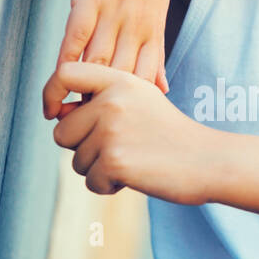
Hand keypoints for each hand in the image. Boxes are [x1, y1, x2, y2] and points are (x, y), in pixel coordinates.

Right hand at [42, 0, 171, 120]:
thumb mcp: (156, 12)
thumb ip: (155, 53)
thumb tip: (162, 90)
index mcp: (152, 33)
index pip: (142, 85)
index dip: (127, 111)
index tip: (113, 133)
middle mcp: (135, 27)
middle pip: (119, 81)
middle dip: (101, 110)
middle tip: (81, 136)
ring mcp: (113, 11)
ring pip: (97, 64)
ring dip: (79, 94)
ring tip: (61, 118)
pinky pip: (77, 35)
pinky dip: (68, 61)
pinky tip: (58, 82)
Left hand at [52, 61, 215, 204]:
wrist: (208, 160)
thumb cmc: (171, 135)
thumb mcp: (141, 100)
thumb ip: (102, 100)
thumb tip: (57, 115)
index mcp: (118, 80)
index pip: (65, 73)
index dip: (51, 94)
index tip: (55, 114)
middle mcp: (111, 101)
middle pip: (62, 132)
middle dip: (83, 149)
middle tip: (119, 150)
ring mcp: (111, 131)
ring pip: (76, 161)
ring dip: (99, 170)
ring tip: (134, 160)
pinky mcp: (113, 161)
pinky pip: (90, 182)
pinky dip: (109, 186)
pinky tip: (136, 175)